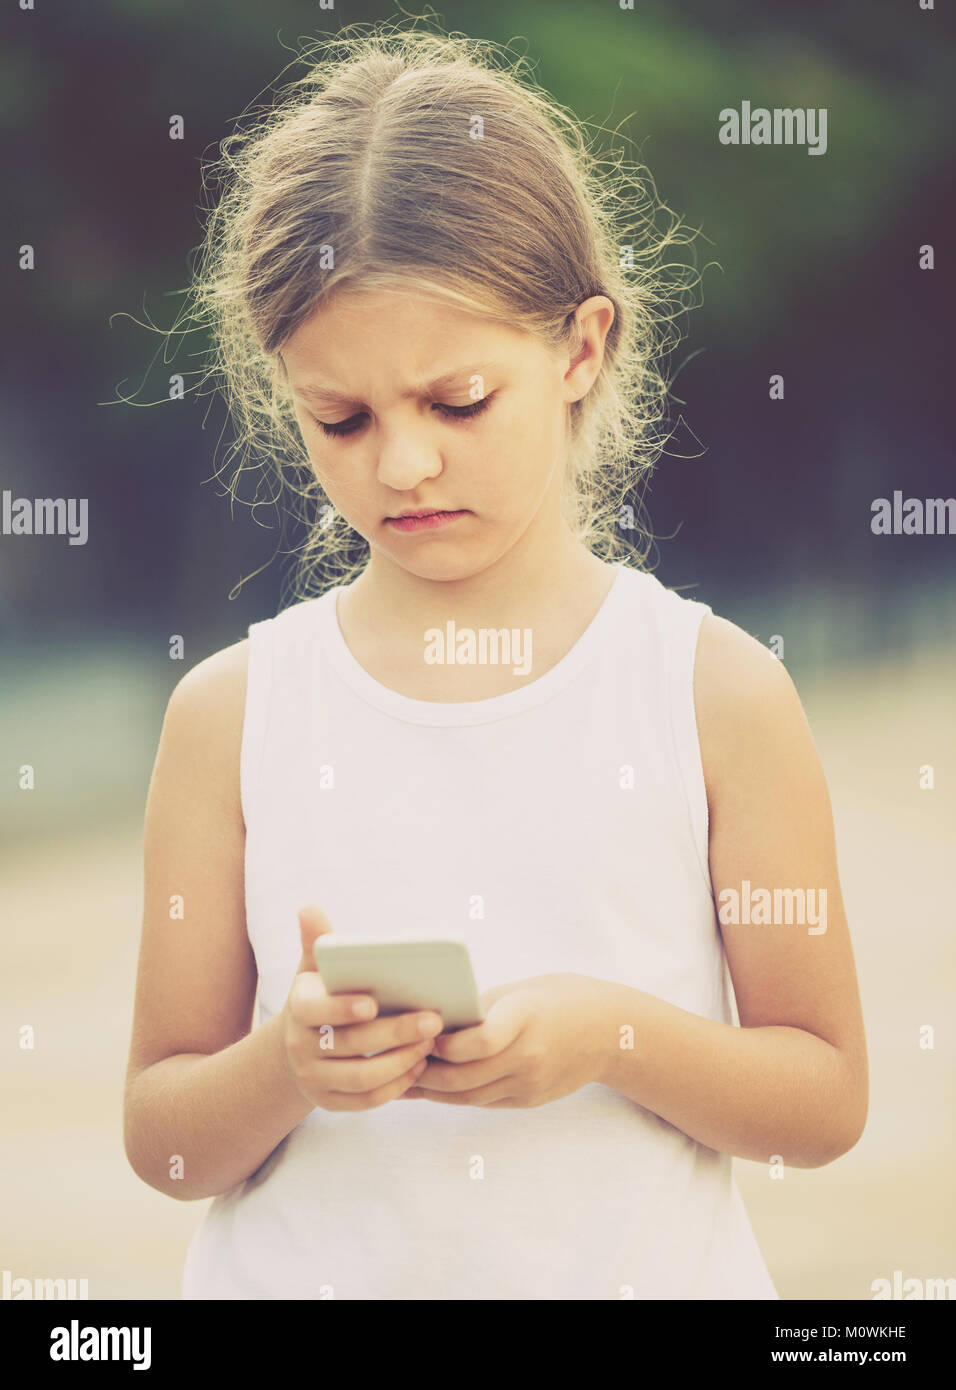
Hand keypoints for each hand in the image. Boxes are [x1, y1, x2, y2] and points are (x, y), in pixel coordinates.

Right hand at [279, 905, 443, 1110]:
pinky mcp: (330, 1104)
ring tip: (431, 1041)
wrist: (298, 1048)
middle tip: (433, 1019)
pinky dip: (395, 1086)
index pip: (313, 1011)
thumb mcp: (314, 971)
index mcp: (298, 1009)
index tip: (373, 1002)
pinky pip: (366, 1101)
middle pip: (349, 1045)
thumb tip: (309, 908)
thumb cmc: (320, 998)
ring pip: (361, 1078)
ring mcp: (314, 1080)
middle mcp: (300, 1047)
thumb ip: (318, 943)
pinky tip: (419, 1066)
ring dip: (400, 1061)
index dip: (341, 1008)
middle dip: (394, 1033)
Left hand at [400, 973, 611, 1107]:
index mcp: (528, 1018)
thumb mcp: (522, 989)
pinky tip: (427, 1085)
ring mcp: (529, 1084)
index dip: (443, 1042)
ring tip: (398, 1073)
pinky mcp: (528, 1099)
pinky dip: (451, 1094)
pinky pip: (480, 1101)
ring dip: (428, 1088)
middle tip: (388, 1058)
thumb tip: (433, 1019)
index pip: (479, 1041)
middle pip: (462, 1076)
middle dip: (421, 1070)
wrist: (614, 1032)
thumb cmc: (562, 997)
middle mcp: (529, 1056)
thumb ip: (481, 1007)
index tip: (417, 1032)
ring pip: (465, 1096)